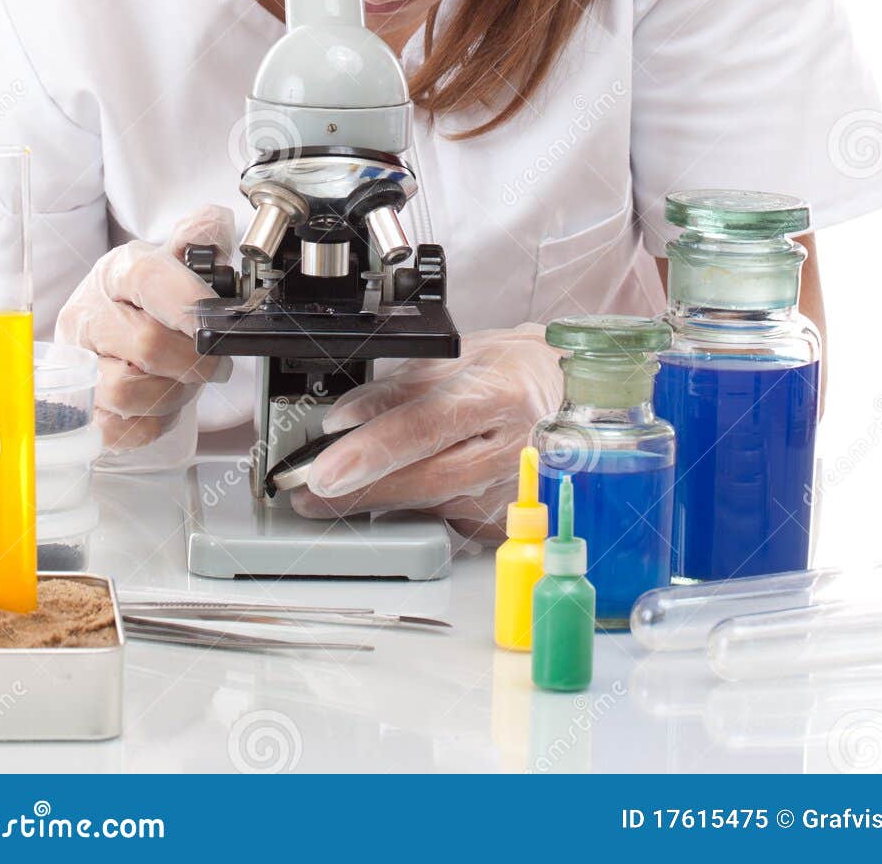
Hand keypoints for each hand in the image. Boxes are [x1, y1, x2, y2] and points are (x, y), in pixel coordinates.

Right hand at [54, 206, 231, 449]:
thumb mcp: (175, 257)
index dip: (189, 303)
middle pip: (145, 344)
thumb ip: (201, 238)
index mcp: (116, 272)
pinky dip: (154, 421)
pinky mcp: (81, 406)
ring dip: (173, 393)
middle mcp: (89, 315)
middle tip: (217, 362)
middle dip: (195, 360)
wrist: (109, 324)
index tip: (219, 322)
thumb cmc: (147, 296)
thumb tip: (214, 225)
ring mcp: (80, 362)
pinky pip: (119, 427)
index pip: (148, 280)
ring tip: (188, 382)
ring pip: (127, 391)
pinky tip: (165, 402)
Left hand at [290, 325, 562, 538]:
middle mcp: (510, 450)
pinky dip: (409, 507)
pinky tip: (390, 493)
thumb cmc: (516, 374)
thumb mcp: (460, 358)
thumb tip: (345, 418)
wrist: (577, 404)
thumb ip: (400, 388)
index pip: (426, 426)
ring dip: (373, 500)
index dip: (373, 447)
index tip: (326, 464)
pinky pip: (443, 518)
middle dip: (356, 487)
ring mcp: (510, 494)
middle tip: (304, 489)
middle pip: (421, 477)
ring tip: (334, 490)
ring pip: (427, 505)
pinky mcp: (504, 523)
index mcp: (500, 395)